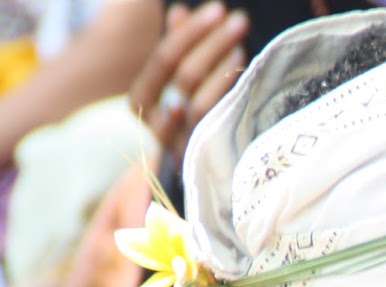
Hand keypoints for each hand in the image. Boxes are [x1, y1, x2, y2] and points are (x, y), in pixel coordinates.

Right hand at [130, 2, 250, 162]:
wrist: (202, 172)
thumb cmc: (188, 114)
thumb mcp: (178, 78)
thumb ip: (178, 47)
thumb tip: (179, 12)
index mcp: (141, 99)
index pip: (163, 59)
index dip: (190, 32)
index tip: (217, 10)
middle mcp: (155, 123)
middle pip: (183, 76)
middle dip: (213, 43)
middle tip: (238, 20)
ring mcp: (179, 143)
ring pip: (199, 100)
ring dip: (223, 68)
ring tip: (241, 45)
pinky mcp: (201, 157)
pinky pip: (214, 123)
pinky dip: (227, 94)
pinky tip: (243, 73)